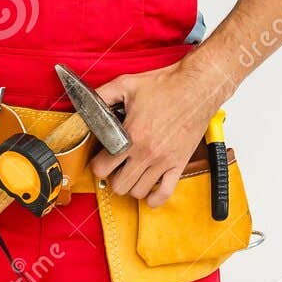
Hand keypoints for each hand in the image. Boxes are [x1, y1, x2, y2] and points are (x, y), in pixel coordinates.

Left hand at [87, 61, 224, 207]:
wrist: (197, 87)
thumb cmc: (165, 85)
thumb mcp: (126, 84)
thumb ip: (101, 96)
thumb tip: (85, 105)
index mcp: (131, 135)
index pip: (102, 168)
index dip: (97, 164)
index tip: (101, 157)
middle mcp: (146, 153)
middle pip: (119, 186)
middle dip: (113, 177)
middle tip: (116, 165)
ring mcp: (164, 161)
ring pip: (139, 191)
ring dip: (132, 184)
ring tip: (132, 171)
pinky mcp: (179, 163)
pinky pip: (165, 193)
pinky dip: (155, 197)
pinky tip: (149, 190)